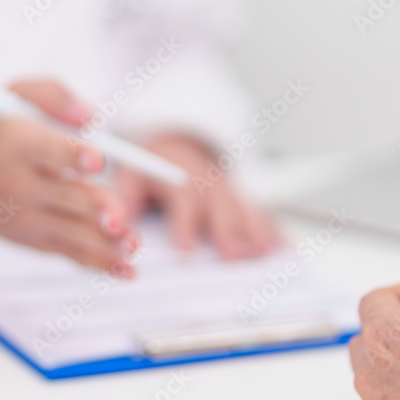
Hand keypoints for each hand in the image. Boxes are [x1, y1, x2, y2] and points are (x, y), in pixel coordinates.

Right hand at [0, 79, 137, 275]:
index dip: (72, 156)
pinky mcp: (36, 240)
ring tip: (133, 245)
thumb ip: (53, 95)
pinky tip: (128, 271)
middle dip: (95, 209)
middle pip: (66, 198)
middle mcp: (23, 185)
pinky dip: (100, 263)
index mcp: (20, 144)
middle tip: (117, 218)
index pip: (48, 151)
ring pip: (73, 232)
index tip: (95, 161)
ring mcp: (29, 218)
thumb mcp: (11, 97)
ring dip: (105, 242)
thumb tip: (91, 117)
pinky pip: (71, 253)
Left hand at [114, 132, 276, 258]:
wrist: (176, 143)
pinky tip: (287, 248)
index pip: (182, 201)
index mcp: (178, 180)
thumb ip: (123, 202)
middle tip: (235, 256)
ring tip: (267, 252)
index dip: (184, 225)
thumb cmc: (149, 169)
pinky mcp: (240, 198)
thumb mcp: (130, 178)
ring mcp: (228, 191)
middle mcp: (207, 184)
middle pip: (219, 208)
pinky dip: (275, 229)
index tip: (186, 248)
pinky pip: (260, 213)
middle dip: (228, 232)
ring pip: (244, 210)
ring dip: (256, 230)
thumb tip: (113, 223)